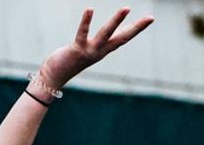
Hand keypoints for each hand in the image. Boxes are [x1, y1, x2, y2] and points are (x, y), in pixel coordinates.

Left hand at [36, 7, 153, 93]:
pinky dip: (86, 21)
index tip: (150, 19)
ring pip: (106, 34)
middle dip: (137, 28)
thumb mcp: (85, 51)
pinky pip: (82, 34)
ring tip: (126, 8)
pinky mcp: (77, 50)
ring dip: (117, 21)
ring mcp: (90, 51)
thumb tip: (100, 37)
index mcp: (103, 50)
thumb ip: (93, 44)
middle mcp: (100, 51)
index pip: (124, 37)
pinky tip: (89, 9)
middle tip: (150, 17)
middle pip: (123, 38)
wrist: (53, 77)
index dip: (137, 28)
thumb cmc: (67, 61)